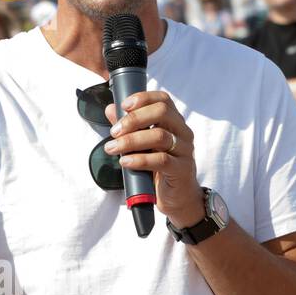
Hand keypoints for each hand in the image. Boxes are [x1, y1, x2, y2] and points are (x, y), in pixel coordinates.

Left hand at [103, 91, 203, 226]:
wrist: (177, 196)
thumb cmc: (157, 166)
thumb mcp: (141, 144)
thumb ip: (128, 126)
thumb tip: (111, 108)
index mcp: (173, 122)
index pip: (163, 100)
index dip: (143, 98)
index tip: (124, 105)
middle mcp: (183, 132)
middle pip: (162, 112)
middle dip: (134, 119)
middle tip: (114, 131)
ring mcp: (185, 150)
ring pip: (160, 136)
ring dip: (131, 141)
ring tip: (112, 148)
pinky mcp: (182, 169)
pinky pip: (161, 160)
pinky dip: (139, 159)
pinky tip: (125, 161)